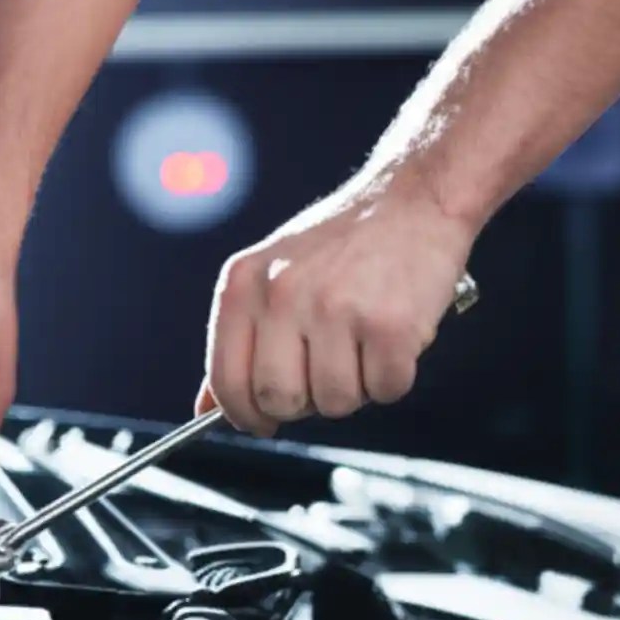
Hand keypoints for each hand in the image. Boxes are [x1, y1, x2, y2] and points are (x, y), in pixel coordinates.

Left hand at [196, 168, 476, 434]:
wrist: (414, 198)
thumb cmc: (344, 244)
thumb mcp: (272, 275)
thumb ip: (239, 340)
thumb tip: (205, 409)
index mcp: (244, 283)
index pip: (226, 379)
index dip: (244, 414)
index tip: (262, 421)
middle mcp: (283, 293)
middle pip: (278, 400)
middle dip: (306, 402)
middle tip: (328, 368)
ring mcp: (336, 309)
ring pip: (336, 403)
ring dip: (356, 386)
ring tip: (364, 341)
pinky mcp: (389, 325)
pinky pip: (386, 390)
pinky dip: (394, 376)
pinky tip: (393, 336)